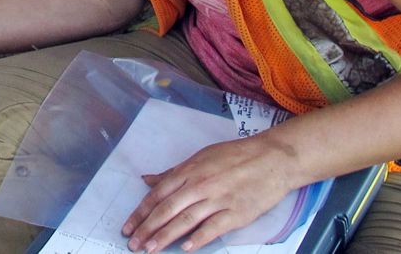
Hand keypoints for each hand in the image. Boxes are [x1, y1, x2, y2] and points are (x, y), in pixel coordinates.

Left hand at [122, 133, 299, 252]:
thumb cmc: (234, 156)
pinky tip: (186, 248)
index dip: (141, 212)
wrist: (272, 158)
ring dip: (166, 236)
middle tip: (134, 244)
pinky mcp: (237, 213)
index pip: (158, 194)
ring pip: (186, 220)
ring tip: (151, 249)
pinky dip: (199, 238)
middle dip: (147, 228)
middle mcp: (200, 185)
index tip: (128, 227)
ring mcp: (218, 199)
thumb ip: (173, 173)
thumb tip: (147, 180)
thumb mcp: (200, 158)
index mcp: (189, 171)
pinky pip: (214, 227)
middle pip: (167, 209)